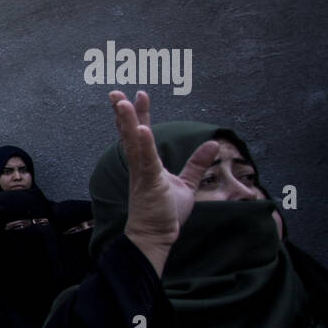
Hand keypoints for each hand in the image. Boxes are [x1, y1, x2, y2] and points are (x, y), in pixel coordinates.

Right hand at [110, 90, 218, 275]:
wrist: (156, 236)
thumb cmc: (165, 213)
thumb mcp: (187, 183)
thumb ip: (196, 164)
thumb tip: (212, 144)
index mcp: (146, 164)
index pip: (141, 134)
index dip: (139, 115)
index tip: (138, 96)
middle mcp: (140, 165)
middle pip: (129, 133)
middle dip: (123, 112)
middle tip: (116, 92)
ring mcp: (142, 173)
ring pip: (133, 142)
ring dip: (127, 121)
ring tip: (122, 102)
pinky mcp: (149, 182)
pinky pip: (146, 160)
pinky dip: (144, 144)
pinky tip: (142, 129)